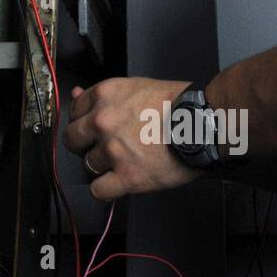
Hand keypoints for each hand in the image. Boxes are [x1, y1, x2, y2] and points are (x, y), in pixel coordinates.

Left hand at [62, 77, 200, 200]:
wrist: (203, 124)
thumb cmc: (178, 104)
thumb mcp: (137, 86)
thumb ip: (105, 95)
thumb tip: (77, 94)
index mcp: (105, 95)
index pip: (74, 112)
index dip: (83, 123)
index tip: (91, 130)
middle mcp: (103, 121)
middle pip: (72, 140)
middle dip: (83, 146)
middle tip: (100, 148)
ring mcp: (113, 150)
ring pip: (87, 165)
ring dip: (102, 167)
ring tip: (123, 163)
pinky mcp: (127, 176)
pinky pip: (98, 190)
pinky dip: (106, 190)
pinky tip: (117, 184)